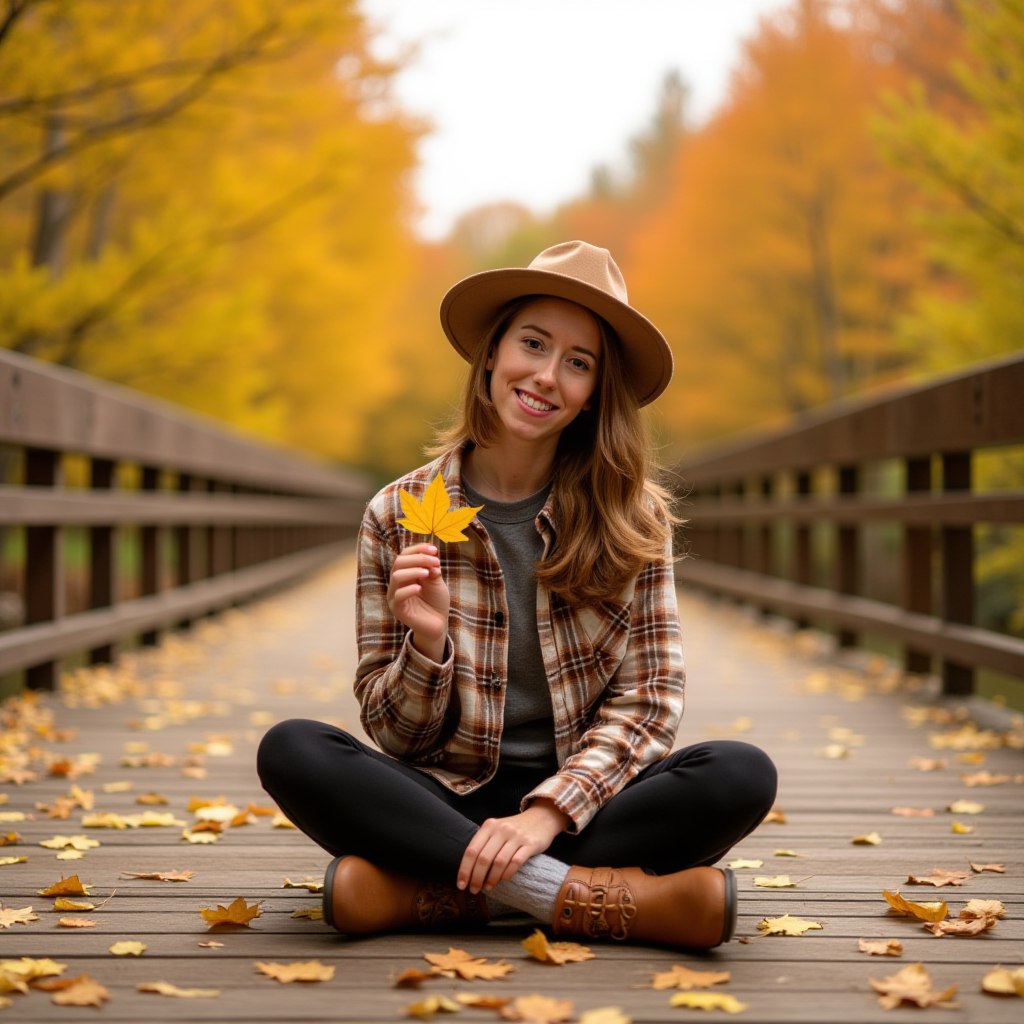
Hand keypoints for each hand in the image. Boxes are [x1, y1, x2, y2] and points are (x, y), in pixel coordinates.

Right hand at [387, 543, 448, 660]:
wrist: (438, 623)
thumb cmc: (436, 601)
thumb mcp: (436, 581)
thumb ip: (432, 569)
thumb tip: (430, 556)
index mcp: (405, 573)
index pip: (405, 555)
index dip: (418, 549)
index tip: (434, 549)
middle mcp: (397, 582)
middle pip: (399, 562)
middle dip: (418, 558)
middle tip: (435, 561)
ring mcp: (395, 595)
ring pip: (396, 576)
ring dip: (413, 571)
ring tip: (427, 573)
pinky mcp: (397, 608)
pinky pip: (398, 595)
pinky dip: (409, 589)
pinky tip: (420, 588)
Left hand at [457, 800, 569, 893]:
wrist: (541, 817)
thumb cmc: (515, 829)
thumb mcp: (497, 829)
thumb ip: (484, 844)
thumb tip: (469, 871)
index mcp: (489, 826)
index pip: (471, 850)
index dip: (464, 870)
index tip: (461, 885)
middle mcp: (501, 829)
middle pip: (483, 858)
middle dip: (476, 878)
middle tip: (474, 890)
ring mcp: (516, 836)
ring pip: (499, 862)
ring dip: (491, 878)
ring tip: (488, 887)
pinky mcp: (530, 844)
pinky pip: (516, 862)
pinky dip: (507, 874)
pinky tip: (503, 880)